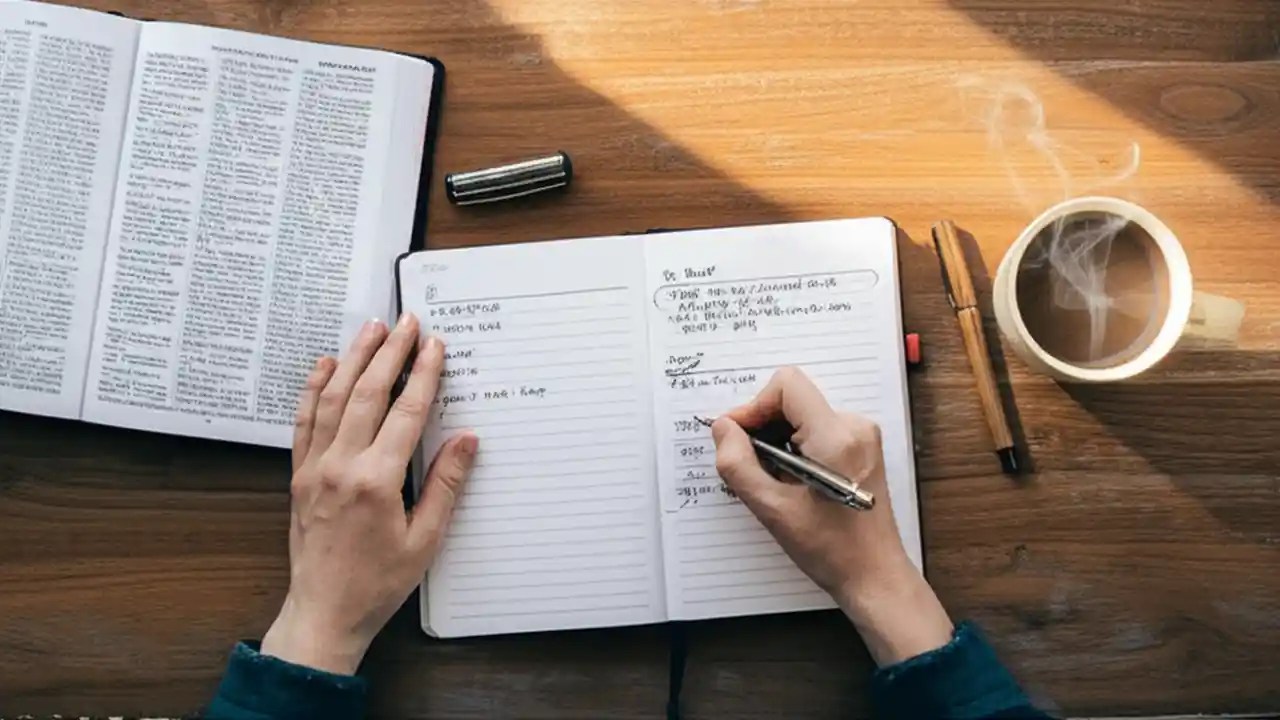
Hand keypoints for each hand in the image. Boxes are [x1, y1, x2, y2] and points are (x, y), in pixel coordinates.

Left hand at [260, 314, 476, 674]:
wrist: (324, 613)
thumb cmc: (377, 584)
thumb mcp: (425, 540)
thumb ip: (445, 485)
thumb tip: (466, 440)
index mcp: (376, 482)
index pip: (405, 413)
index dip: (423, 375)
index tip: (435, 347)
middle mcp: (341, 467)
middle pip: (367, 393)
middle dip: (389, 352)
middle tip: (406, 322)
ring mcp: (314, 468)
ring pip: (333, 399)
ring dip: (353, 359)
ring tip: (371, 330)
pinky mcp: (298, 475)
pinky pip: (304, 421)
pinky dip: (314, 389)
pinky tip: (324, 366)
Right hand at [711, 367, 952, 664]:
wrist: (875, 576)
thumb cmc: (831, 549)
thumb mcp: (773, 509)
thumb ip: (739, 464)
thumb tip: (723, 428)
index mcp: (836, 436)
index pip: (787, 386)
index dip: (753, 406)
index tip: (737, 439)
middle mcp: (854, 427)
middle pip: (793, 399)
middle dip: (763, 427)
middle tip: (752, 467)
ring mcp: (861, 436)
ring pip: (802, 415)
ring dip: (778, 441)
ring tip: (773, 481)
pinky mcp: (861, 448)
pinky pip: (816, 430)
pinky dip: (794, 448)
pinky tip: (792, 483)